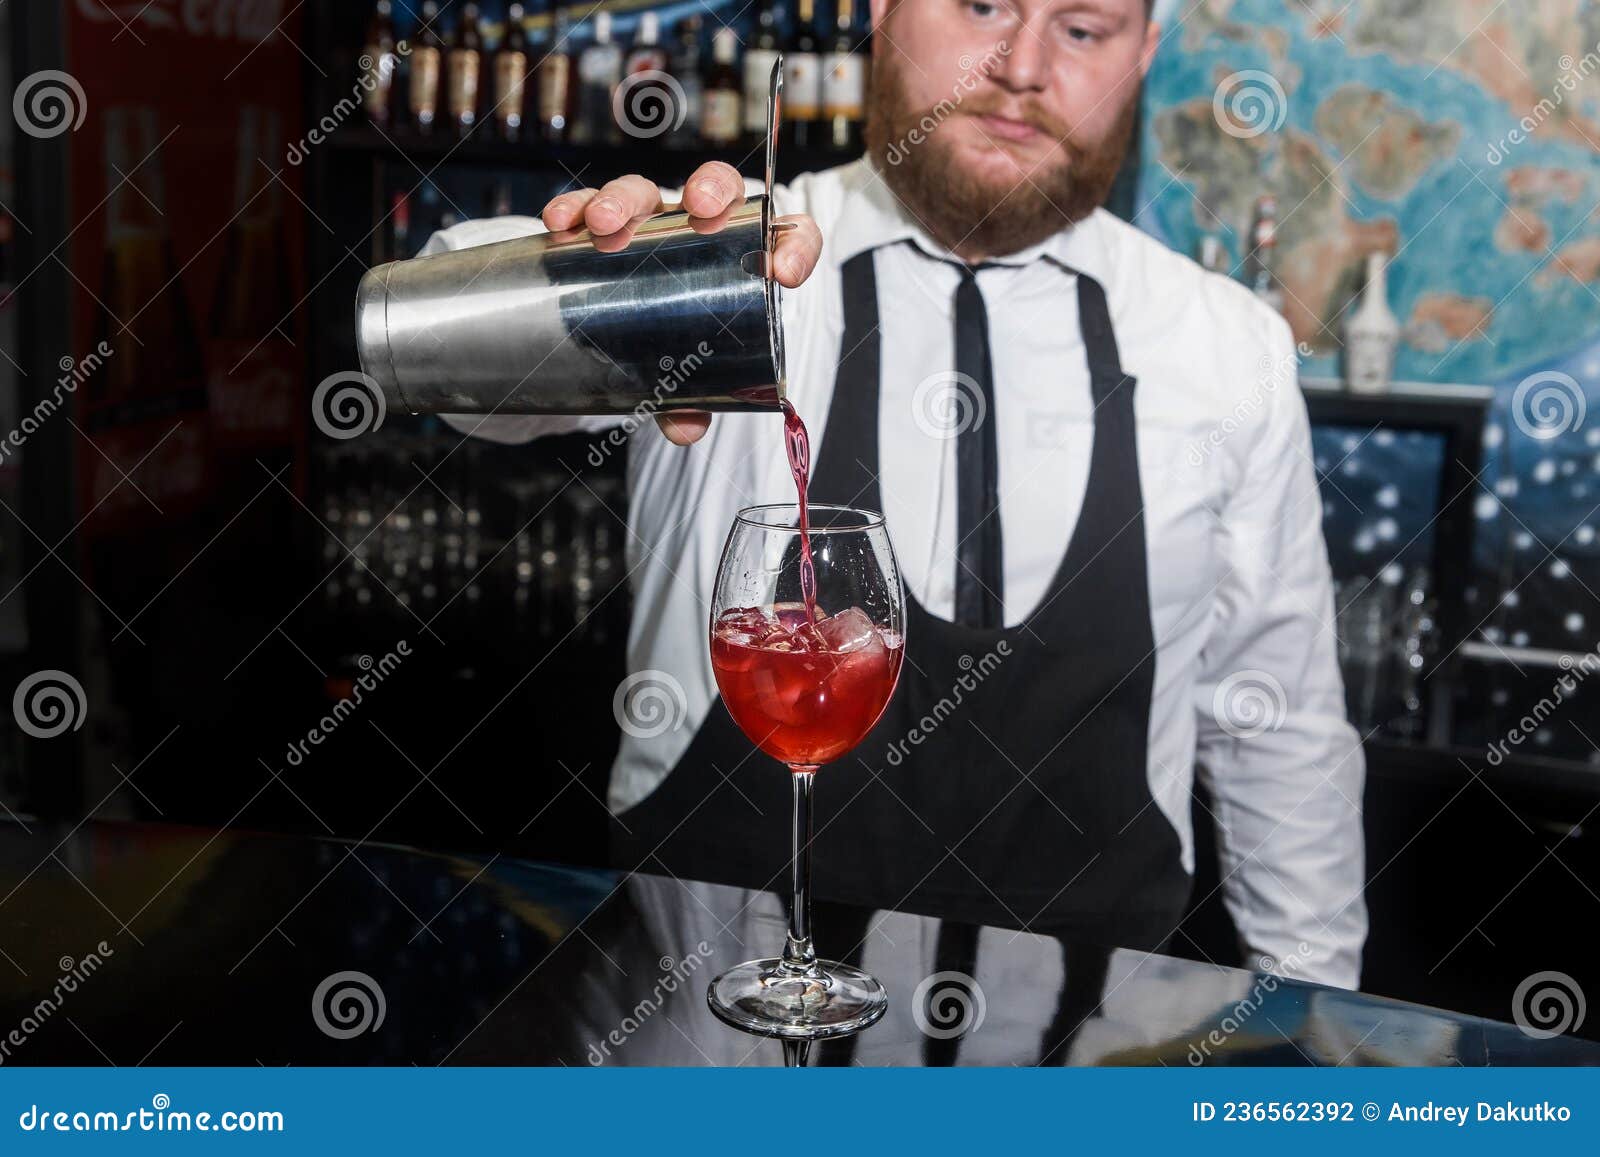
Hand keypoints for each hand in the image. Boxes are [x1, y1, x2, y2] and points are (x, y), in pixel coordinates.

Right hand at [539, 161, 821, 445]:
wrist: (622, 330)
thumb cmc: (675, 340)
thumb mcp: (688, 375)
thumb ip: (691, 400)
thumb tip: (684, 430)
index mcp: (743, 257)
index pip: (787, 234)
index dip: (795, 245)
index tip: (783, 272)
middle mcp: (701, 228)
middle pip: (716, 188)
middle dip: (710, 188)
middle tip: (700, 208)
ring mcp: (651, 219)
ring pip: (646, 192)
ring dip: (624, 199)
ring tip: (602, 224)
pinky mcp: (603, 222)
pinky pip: (588, 206)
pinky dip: (574, 209)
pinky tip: (559, 223)